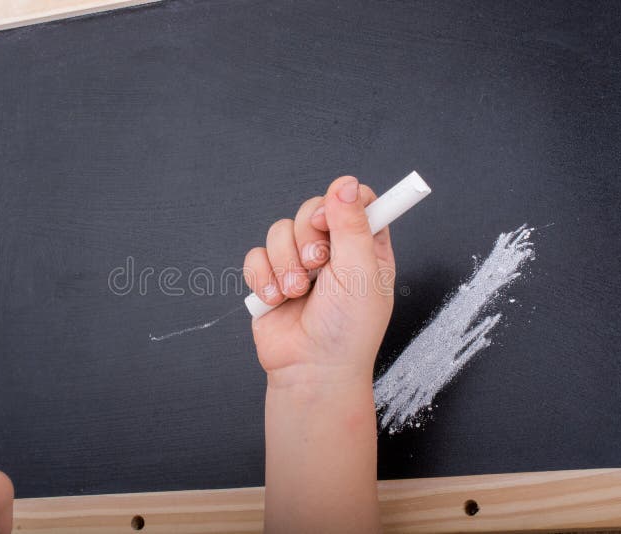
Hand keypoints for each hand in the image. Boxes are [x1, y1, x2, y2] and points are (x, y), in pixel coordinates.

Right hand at [243, 176, 394, 388]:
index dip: (337, 203)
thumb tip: (345, 183)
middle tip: (317, 268)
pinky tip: (277, 300)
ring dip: (285, 265)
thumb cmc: (347, 331)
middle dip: (307, 241)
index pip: (353, 199)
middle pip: (310, 210)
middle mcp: (332, 250)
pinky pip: (255, 256)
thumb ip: (352, 224)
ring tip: (298, 293)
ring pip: (279, 231)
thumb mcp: (360, 272)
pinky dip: (263, 278)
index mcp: (364, 245)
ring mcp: (298, 263)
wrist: (312, 369)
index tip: (329, 222)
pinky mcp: (270, 278)